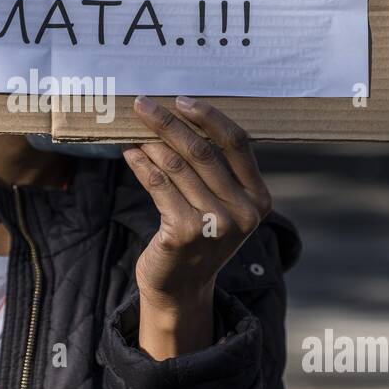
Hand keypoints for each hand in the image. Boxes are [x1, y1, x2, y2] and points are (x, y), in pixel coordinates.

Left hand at [123, 95, 272, 359]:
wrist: (181, 288)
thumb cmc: (198, 237)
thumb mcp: (220, 206)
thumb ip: (215, 171)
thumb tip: (182, 117)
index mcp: (258, 200)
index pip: (238, 144)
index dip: (210, 118)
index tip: (182, 100)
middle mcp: (243, 212)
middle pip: (204, 151)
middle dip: (170, 123)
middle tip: (143, 104)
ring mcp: (215, 224)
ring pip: (178, 166)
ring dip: (151, 142)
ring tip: (133, 129)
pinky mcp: (185, 232)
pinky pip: (159, 185)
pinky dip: (142, 164)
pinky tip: (129, 153)